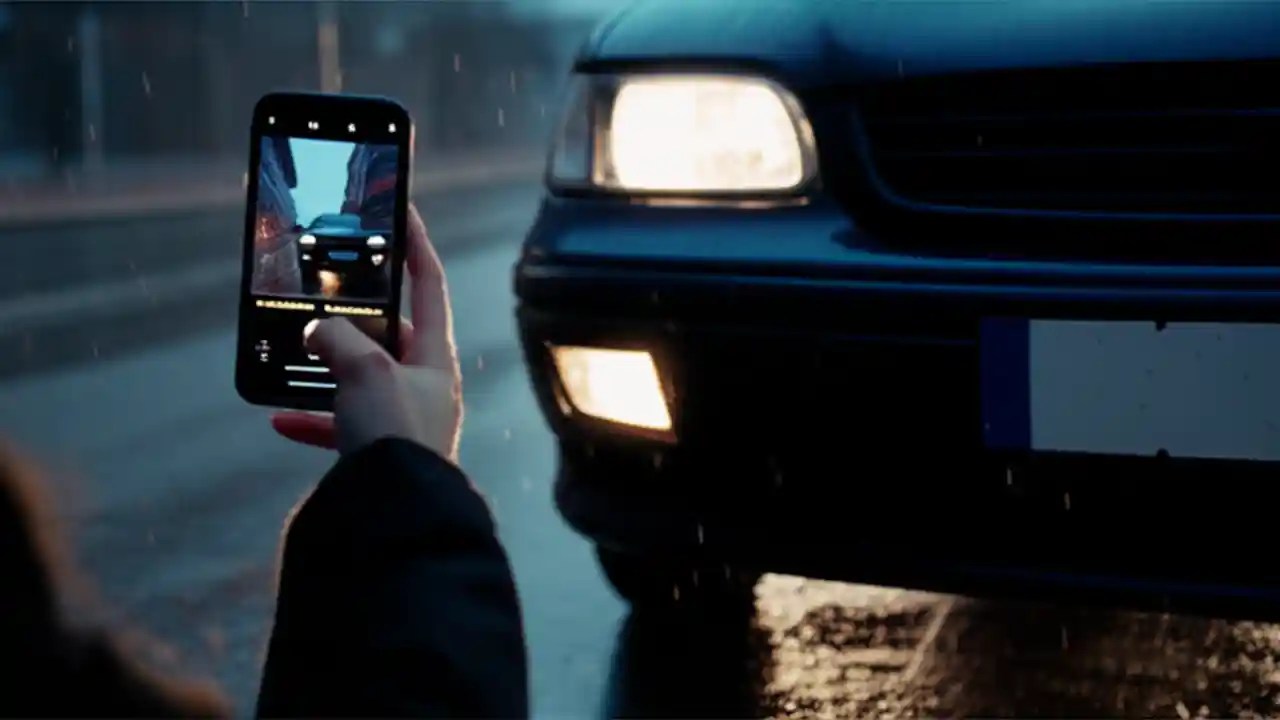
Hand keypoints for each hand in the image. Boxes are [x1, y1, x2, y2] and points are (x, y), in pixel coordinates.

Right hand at [270, 205, 462, 460]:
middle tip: (320, 301)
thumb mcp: (364, 369)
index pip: (429, 285)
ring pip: (356, 379)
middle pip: (387, 333)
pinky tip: (279, 417)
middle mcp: (423, 384)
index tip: (404, 211)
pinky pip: (337, 426)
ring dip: (322, 368)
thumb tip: (318, 332)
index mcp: (435, 356)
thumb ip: (337, 337)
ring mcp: (399, 418)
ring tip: (292, 353)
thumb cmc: (395, 435)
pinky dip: (309, 418)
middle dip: (351, 319)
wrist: (395, 512)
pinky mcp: (376, 451)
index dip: (417, 244)